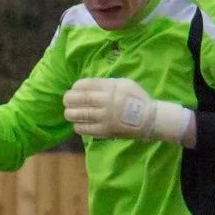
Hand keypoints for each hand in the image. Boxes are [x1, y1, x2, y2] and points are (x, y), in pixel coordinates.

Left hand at [63, 77, 192, 144]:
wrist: (149, 119)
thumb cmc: (136, 99)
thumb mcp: (124, 84)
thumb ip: (107, 83)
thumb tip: (87, 86)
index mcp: (111, 88)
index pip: (86, 85)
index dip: (75, 87)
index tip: (73, 89)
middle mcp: (106, 102)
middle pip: (80, 99)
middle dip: (69, 100)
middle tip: (66, 101)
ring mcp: (105, 117)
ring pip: (81, 114)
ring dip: (71, 113)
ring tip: (68, 113)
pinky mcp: (105, 131)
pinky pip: (86, 129)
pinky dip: (78, 126)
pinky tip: (77, 124)